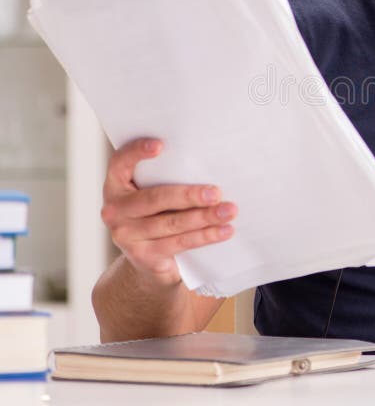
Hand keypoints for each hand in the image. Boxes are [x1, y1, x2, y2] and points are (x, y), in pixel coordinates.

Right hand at [101, 138, 236, 286]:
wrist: (147, 260)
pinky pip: (180, 243)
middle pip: (156, 199)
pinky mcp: (143, 257)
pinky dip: (206, 236)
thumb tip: (208, 164)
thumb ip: (166, 177)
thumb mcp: (153, 193)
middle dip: (189, 195)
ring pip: (172, 224)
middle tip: (217, 192)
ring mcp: (126, 236)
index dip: (136, 152)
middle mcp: (115, 211)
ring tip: (229, 211)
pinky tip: (225, 230)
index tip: (161, 145)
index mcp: (115, 186)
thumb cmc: (157, 213)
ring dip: (205, 217)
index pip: (120, 163)